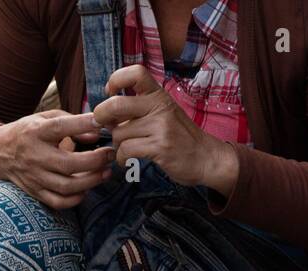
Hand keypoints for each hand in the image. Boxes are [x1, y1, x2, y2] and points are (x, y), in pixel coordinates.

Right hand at [0, 109, 113, 209]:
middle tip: (110, 154)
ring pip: (66, 186)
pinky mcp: (35, 192)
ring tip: (104, 172)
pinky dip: (75, 199)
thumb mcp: (46, 118)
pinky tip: (86, 189)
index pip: (60, 128)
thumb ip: (71, 122)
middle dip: (95, 160)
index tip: (101, 123)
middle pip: (68, 164)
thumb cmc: (29, 132)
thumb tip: (97, 132)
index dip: (83, 125)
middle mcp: (34, 156)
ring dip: (91, 181)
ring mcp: (34, 177)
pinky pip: (57, 202)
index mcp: (36, 132)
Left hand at [92, 65, 239, 195]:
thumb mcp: (162, 114)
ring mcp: (161, 126)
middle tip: (101, 125)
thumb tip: (104, 113)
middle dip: (101, 116)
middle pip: (116, 104)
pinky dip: (121, 158)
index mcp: (159, 95)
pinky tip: (128, 160)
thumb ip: (137, 110)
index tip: (110, 92)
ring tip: (127, 149)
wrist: (206, 158)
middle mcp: (160, 106)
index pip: (136, 72)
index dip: (116, 79)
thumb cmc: (180, 137)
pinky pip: (126, 150)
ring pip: (119, 133)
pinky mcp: (160, 146)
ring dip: (116, 145)